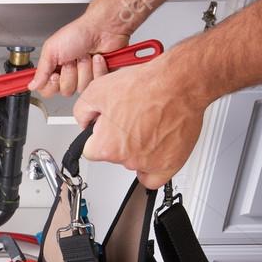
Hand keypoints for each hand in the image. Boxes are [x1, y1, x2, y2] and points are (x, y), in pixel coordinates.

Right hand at [27, 16, 130, 97]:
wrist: (102, 28)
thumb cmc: (78, 33)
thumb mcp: (52, 49)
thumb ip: (41, 70)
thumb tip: (32, 85)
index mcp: (54, 68)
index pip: (48, 90)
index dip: (52, 85)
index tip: (55, 74)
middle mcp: (68, 74)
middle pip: (65, 91)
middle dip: (70, 74)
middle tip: (72, 60)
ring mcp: (84, 76)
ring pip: (81, 88)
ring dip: (84, 69)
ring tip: (86, 56)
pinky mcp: (99, 77)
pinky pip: (96, 84)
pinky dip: (97, 69)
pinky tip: (97, 58)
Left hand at [72, 56, 208, 188]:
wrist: (179, 83)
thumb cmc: (145, 85)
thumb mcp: (97, 90)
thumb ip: (82, 111)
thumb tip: (83, 123)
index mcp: (106, 145)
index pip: (91, 151)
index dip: (99, 135)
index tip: (107, 128)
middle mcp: (126, 158)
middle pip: (114, 156)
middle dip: (119, 141)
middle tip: (131, 120)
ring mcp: (148, 163)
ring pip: (134, 163)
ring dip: (137, 150)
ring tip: (147, 125)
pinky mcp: (169, 165)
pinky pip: (153, 178)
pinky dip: (151, 169)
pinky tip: (152, 154)